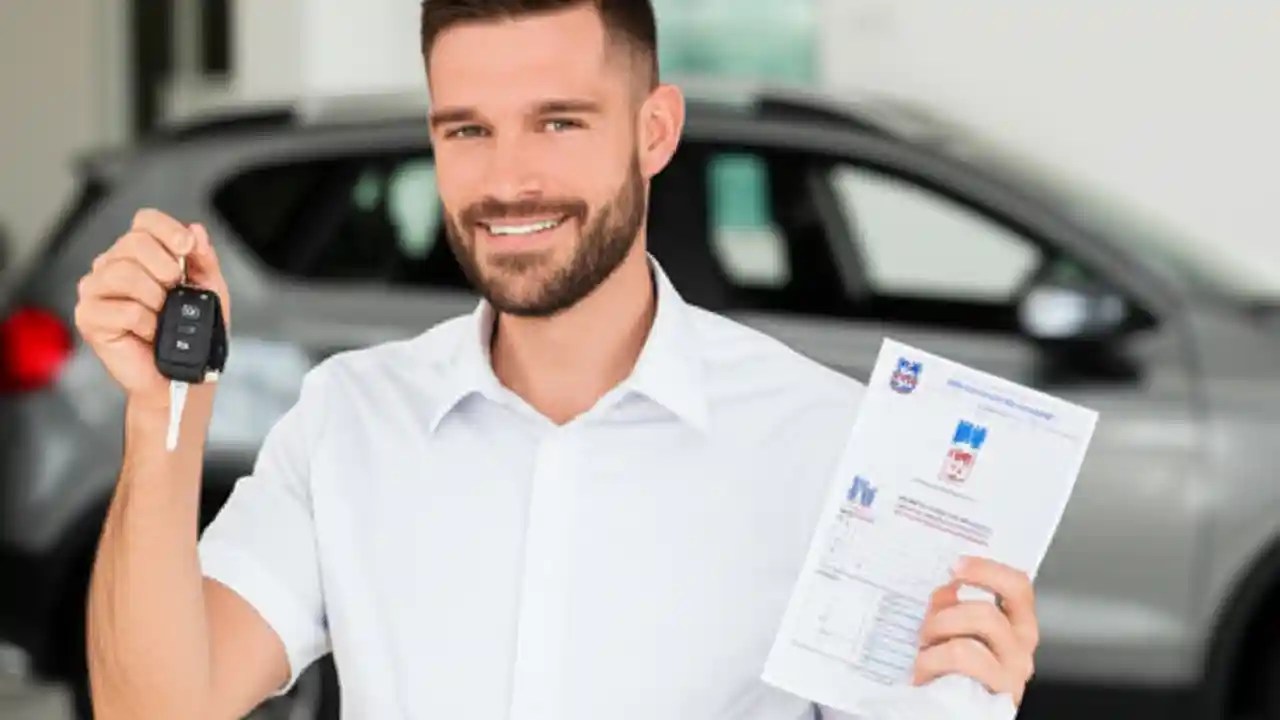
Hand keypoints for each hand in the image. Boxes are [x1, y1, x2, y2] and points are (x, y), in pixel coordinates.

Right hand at [74, 209, 230, 408]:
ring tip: (161, 316)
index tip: (187, 248)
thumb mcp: (208, 291)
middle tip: (174, 293)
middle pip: (134, 243)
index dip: (168, 230)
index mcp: (139, 254)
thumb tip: (196, 230)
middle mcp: (111, 266)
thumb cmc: (190, 333)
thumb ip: (204, 259)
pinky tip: (148, 333)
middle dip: (167, 269)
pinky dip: (147, 324)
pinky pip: (124, 309)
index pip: (145, 221)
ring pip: (126, 274)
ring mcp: (95, 290)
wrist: (179, 376)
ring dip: (156, 298)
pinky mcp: (88, 317)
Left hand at [912, 556, 1038, 704]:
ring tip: (924, 649)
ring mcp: (1010, 674)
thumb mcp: (951, 628)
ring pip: (972, 638)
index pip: (1018, 587)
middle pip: (988, 613)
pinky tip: (925, 669)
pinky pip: (960, 658)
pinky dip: (933, 659)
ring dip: (939, 636)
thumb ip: (952, 605)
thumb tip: (946, 589)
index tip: (956, 566)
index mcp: (1016, 626)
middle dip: (947, 615)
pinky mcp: (994, 695)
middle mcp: (1021, 649)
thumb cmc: (950, 667)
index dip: (988, 571)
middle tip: (927, 627)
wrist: (948, 709)